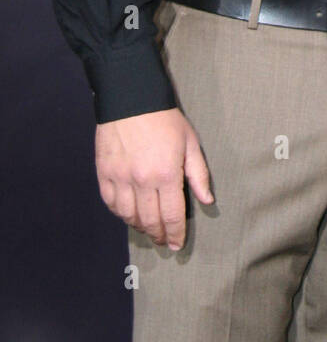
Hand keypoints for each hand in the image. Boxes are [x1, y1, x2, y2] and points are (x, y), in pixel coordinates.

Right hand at [95, 108, 213, 250]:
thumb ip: (198, 174)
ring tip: (149, 229)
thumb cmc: (165, 119)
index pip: (172, 215)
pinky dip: (120, 213)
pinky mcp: (104, 173)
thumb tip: (207, 200)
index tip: (177, 244)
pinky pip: (111, 203)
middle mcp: (141, 181)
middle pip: (150, 220)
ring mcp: (120, 178)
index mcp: (166, 174)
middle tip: (164, 241)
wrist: (131, 98)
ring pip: (129, 216)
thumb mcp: (190, 143)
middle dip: (159, 235)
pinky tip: (129, 214)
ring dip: (140, 227)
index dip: (176, 233)